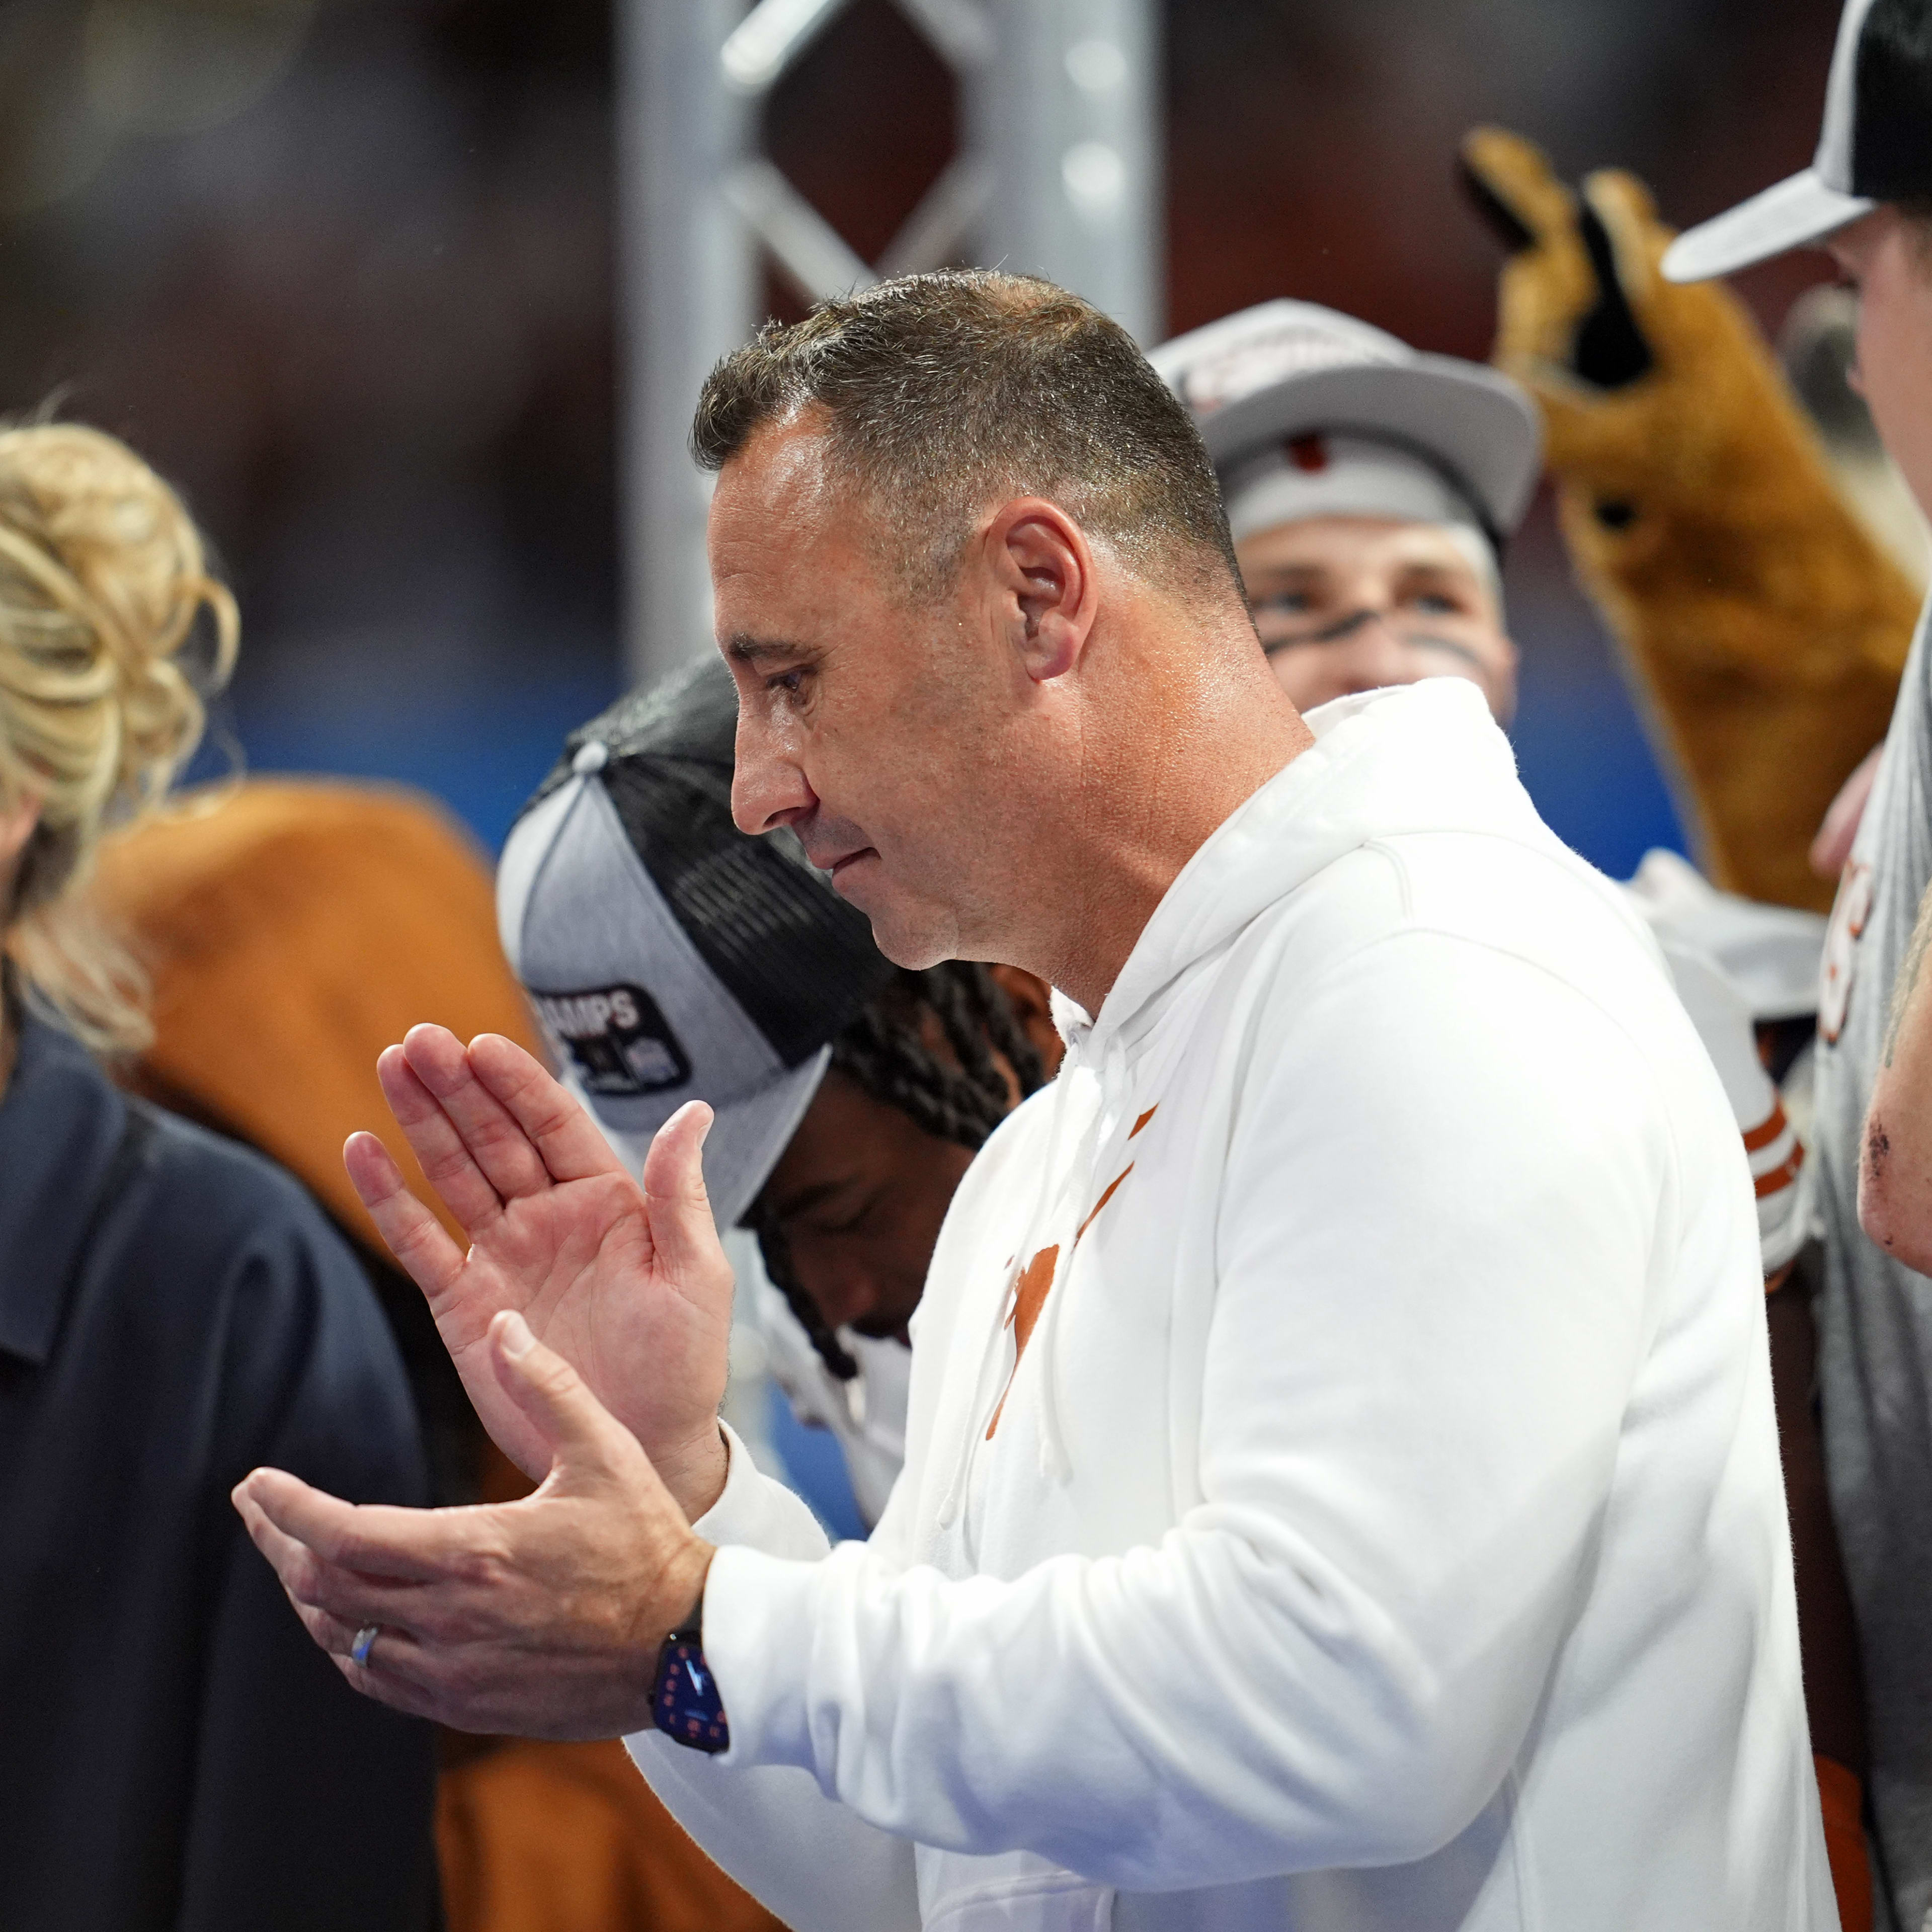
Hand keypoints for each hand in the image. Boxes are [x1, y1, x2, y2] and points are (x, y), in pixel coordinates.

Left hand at [233, 1309, 715, 1738]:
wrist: (688, 1645)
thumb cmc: (648, 1540)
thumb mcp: (605, 1450)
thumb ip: (547, 1385)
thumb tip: (504, 1325)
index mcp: (476, 1551)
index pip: (344, 1534)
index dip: (288, 1509)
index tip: (257, 1482)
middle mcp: (452, 1618)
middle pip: (325, 1588)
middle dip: (278, 1543)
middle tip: (259, 1508)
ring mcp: (455, 1670)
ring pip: (343, 1640)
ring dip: (307, 1595)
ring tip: (291, 1554)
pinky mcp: (468, 1705)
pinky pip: (377, 1682)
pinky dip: (346, 1645)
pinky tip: (345, 1619)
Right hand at [346, 1025, 732, 1518]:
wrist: (643, 1446)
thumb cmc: (683, 1364)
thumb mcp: (696, 1276)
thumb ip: (681, 1194)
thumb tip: (694, 1109)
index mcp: (606, 1202)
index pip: (553, 1125)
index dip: (516, 1084)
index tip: (479, 1046)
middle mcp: (549, 1218)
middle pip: (494, 1136)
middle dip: (457, 1088)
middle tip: (418, 1041)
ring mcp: (503, 1257)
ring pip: (453, 1174)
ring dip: (422, 1123)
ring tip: (390, 1067)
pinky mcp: (464, 1304)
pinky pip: (420, 1243)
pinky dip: (390, 1199)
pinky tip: (362, 1151)